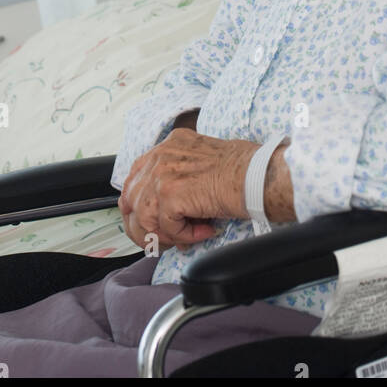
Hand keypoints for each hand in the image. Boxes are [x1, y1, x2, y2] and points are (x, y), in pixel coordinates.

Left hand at [118, 128, 258, 253]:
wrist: (256, 173)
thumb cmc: (239, 170)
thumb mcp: (200, 164)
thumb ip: (178, 179)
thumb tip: (167, 215)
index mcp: (167, 146)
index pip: (135, 179)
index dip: (140, 206)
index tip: (151, 224)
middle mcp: (160, 156)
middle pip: (131, 200)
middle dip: (144, 227)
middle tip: (166, 240)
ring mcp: (162, 173)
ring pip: (144, 218)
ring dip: (165, 235)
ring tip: (186, 238)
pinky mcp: (170, 193)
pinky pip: (165, 228)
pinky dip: (184, 236)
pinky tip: (203, 231)